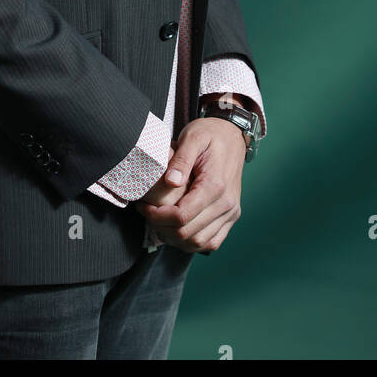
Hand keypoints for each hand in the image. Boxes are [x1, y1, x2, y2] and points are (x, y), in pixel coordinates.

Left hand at [135, 118, 245, 254]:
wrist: (232, 134)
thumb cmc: (210, 134)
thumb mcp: (193, 137)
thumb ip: (181, 159)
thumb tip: (170, 181)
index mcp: (215, 185)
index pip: (182, 216)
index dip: (158, 217)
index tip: (144, 207)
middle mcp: (227, 203)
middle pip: (188, 233)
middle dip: (162, 228)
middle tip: (147, 213)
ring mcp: (231, 212)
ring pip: (199, 242)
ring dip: (175, 238)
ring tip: (159, 223)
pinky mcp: (231, 216)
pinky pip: (212, 241)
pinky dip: (192, 242)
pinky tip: (177, 231)